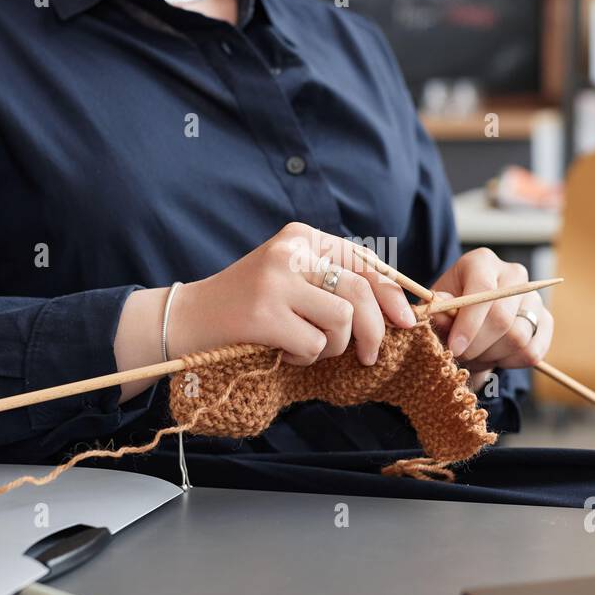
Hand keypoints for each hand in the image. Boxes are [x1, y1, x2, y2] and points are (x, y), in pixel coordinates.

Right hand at [166, 223, 416, 366]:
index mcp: (302, 236)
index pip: (363, 262)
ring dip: (333, 347)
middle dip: (373, 330)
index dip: (391, 294)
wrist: (187, 319)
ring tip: (308, 348)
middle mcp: (290, 251)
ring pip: (341, 319)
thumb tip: (399, 308)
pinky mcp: (264, 313)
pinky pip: (313, 345)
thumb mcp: (292, 278)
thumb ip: (335, 282)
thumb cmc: (247, 305)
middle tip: (369, 355)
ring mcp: (276, 280)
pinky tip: (283, 353)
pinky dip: (305, 359)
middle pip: (359, 291)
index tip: (407, 320)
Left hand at [429, 248, 553, 375]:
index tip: (455, 348)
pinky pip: (532, 351)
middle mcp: (513, 274)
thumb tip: (439, 312)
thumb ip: (438, 312)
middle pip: (501, 318)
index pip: (483, 290)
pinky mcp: (546, 321)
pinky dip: (509, 362)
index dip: (469, 323)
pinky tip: (495, 355)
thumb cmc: (450, 313)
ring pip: (518, 338)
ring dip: (491, 355)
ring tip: (475, 353)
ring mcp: (533, 297)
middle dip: (477, 345)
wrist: (471, 324)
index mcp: (482, 262)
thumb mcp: (436, 310)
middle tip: (461, 355)